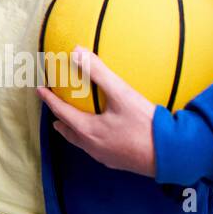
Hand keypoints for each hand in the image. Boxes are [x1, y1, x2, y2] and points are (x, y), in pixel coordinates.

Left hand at [37, 47, 156, 177]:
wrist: (173, 155)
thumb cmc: (146, 125)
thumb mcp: (122, 94)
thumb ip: (99, 72)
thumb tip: (76, 52)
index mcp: (88, 130)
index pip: (61, 112)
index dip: (49, 100)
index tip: (39, 90)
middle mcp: (93, 146)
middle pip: (68, 131)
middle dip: (59, 117)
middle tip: (53, 107)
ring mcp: (106, 156)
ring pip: (81, 142)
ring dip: (72, 130)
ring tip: (69, 122)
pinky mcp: (119, 161)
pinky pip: (96, 148)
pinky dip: (89, 138)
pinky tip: (99, 134)